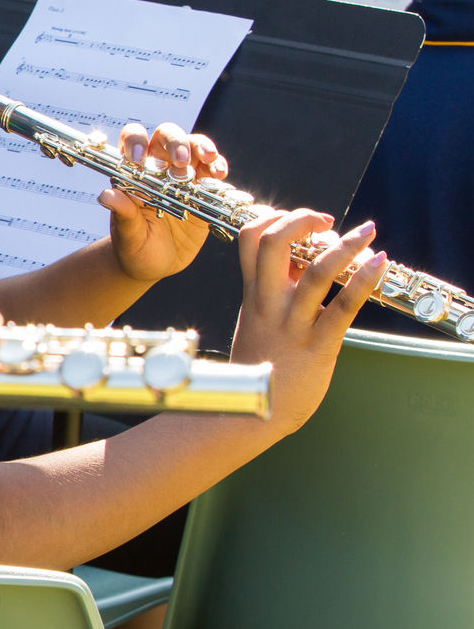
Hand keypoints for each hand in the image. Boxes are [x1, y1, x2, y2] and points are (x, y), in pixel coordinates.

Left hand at [103, 122, 226, 282]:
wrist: (156, 265)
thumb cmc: (135, 247)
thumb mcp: (128, 235)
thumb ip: (123, 214)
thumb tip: (106, 196)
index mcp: (132, 173)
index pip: (132, 141)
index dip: (135, 141)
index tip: (139, 158)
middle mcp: (158, 167)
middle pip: (167, 136)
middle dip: (176, 141)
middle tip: (182, 161)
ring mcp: (183, 175)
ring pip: (194, 145)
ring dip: (202, 147)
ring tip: (209, 160)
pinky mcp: (204, 188)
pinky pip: (213, 169)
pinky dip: (218, 167)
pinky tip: (220, 175)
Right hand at [229, 209, 384, 433]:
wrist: (253, 411)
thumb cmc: (260, 366)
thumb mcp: (256, 320)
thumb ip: (275, 291)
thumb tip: (302, 261)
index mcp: (253, 294)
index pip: (250, 238)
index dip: (275, 217)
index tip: (300, 222)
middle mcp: (270, 302)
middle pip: (275, 242)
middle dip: (302, 220)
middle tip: (326, 221)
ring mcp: (293, 322)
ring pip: (317, 270)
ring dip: (346, 244)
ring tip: (368, 232)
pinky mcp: (318, 343)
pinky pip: (343, 305)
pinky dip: (365, 279)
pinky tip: (378, 263)